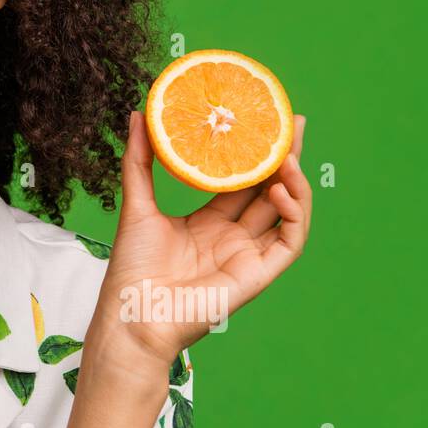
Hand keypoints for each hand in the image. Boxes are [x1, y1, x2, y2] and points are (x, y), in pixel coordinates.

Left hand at [89, 110, 312, 368]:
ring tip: (289, 151)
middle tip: (296, 121)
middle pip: (269, 191)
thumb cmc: (132, 268)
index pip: (241, 182)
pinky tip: (280, 188)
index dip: (253, 153)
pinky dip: (293, 213)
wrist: (133, 313)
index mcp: (208, 224)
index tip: (263, 119)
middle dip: (285, 157)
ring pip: (287, 212)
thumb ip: (139, 161)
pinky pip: (289, 241)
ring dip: (294, 181)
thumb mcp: (137, 205)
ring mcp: (248, 256)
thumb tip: (138, 114)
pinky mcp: (258, 275)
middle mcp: (232, 238)